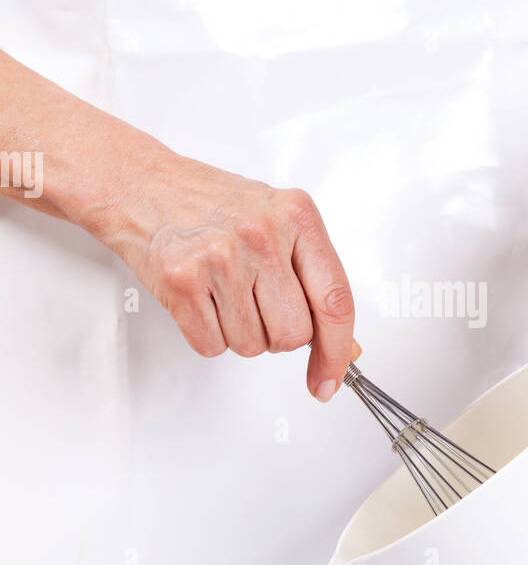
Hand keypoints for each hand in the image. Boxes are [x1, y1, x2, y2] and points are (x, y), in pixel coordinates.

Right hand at [94, 147, 355, 399]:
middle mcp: (262, 234)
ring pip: (252, 346)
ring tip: (224, 292)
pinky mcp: (181, 280)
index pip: (335, 299)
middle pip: (294, 334)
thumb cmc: (213, 205)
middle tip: (257, 304)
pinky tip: (202, 299)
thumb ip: (315, 280)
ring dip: (240, 333)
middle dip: (278, 335)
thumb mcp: (279, 223)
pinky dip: (208, 335)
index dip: (337, 351)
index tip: (330, 379)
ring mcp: (220, 257)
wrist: (143, 185)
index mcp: (297, 216)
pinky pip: (212, 346)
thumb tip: (347, 346)